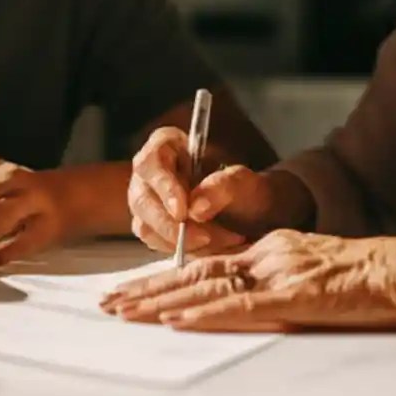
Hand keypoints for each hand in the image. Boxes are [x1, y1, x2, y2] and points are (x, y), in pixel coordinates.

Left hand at [100, 230, 395, 331]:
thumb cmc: (370, 279)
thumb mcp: (315, 271)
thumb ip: (279, 279)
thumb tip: (245, 298)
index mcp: (272, 248)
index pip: (207, 263)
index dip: (165, 277)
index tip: (132, 291)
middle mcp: (267, 255)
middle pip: (195, 271)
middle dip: (147, 288)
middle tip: (108, 302)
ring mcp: (279, 273)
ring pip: (207, 286)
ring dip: (160, 301)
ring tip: (124, 312)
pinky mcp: (294, 296)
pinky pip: (239, 305)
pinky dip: (202, 312)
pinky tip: (174, 320)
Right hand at [129, 128, 306, 255]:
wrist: (253, 215)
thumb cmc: (246, 189)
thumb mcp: (244, 183)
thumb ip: (223, 187)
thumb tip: (195, 208)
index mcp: (167, 145)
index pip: (151, 162)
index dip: (163, 187)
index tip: (182, 212)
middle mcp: (150, 173)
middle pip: (142, 199)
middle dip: (172, 224)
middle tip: (205, 237)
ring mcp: (147, 201)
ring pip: (146, 225)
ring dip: (180, 241)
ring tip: (219, 241)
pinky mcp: (152, 227)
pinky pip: (156, 243)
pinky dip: (181, 250)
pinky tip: (210, 246)